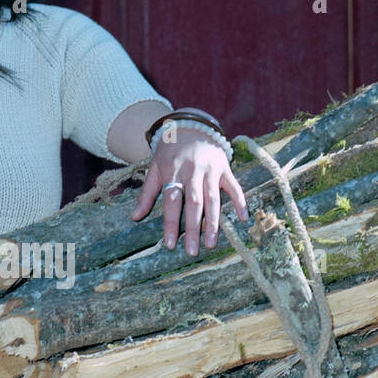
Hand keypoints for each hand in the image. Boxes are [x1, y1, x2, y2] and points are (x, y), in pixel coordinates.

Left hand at [129, 132, 248, 254]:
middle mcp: (193, 171)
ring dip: (213, 222)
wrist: (189, 125)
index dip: (171, 223)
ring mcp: (211, 169)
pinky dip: (239, 201)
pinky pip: (234, 186)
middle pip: (194, 203)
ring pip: (213, 199)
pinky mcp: (225, 167)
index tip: (170, 244)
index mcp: (173, 171)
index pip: (172, 201)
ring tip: (211, 243)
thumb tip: (135, 217)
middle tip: (192, 251)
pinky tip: (242, 218)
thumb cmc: (169, 152)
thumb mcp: (154, 168)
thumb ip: (147, 193)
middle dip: (194, 228)